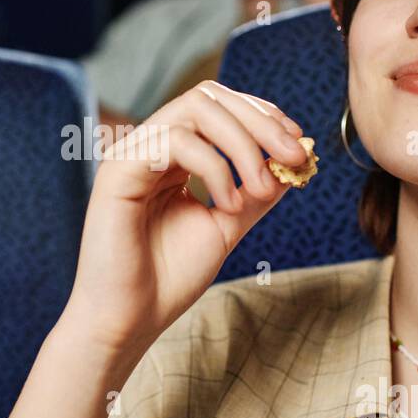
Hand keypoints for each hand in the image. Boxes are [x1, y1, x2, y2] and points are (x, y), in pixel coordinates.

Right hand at [58, 81, 309, 370]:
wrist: (129, 320)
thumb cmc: (168, 278)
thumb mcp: (227, 225)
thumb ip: (256, 191)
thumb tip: (298, 157)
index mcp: (172, 154)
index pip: (220, 107)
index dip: (263, 116)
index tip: (299, 146)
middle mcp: (150, 145)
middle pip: (211, 97)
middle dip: (261, 122)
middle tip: (294, 157)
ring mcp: (132, 153)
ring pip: (195, 110)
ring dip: (243, 144)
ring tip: (261, 189)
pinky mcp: (119, 170)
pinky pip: (174, 141)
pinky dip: (213, 167)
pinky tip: (227, 204)